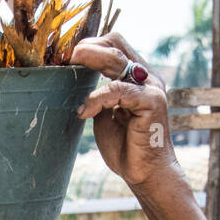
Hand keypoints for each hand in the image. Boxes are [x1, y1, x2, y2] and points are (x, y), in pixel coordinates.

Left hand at [70, 32, 181, 194]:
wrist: (145, 174)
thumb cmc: (126, 148)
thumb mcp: (105, 116)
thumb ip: (99, 96)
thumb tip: (77, 81)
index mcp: (137, 77)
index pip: (115, 45)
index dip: (92, 45)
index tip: (69, 57)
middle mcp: (146, 77)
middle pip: (116, 44)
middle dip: (88, 47)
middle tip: (67, 57)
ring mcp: (151, 87)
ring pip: (117, 60)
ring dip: (90, 61)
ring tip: (70, 70)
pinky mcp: (152, 101)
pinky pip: (119, 90)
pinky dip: (97, 98)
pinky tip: (84, 111)